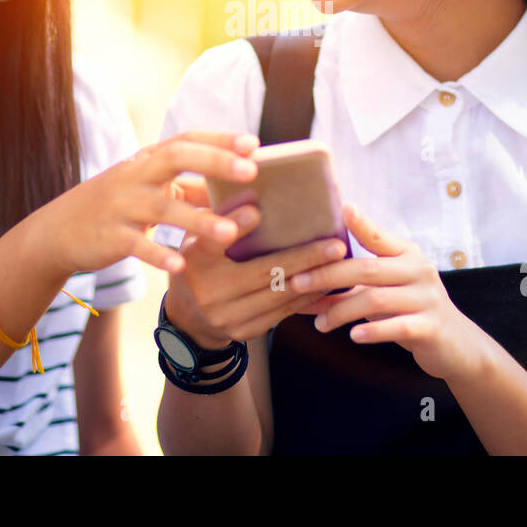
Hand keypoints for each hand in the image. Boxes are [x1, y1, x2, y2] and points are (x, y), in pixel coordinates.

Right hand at [39, 131, 260, 276]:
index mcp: (147, 160)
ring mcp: (121, 206)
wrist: (59, 230)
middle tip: (251, 171)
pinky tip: (181, 266)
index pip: (186, 140)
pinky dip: (159, 255)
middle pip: (175, 158)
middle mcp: (135, 176)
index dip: (219, 140)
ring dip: (198, 220)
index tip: (253, 144)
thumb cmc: (118, 205)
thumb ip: (188, 187)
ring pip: (163, 208)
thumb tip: (238, 190)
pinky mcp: (110, 237)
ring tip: (231, 233)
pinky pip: (138, 245)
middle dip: (213, 162)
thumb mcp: (149, 189)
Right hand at [162, 176, 348, 349]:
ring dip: (313, 280)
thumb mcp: (201, 238)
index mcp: (195, 260)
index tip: (256, 211)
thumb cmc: (203, 263)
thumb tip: (255, 194)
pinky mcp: (243, 332)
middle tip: (335, 245)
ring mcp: (227, 316)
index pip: (213, 241)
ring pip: (278, 296)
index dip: (236, 226)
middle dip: (304, 259)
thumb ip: (223, 220)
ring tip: (338, 264)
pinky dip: (306, 298)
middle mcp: (209, 292)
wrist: (188, 316)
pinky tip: (325, 284)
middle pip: (262, 272)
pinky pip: (281, 313)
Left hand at [288, 204, 488, 380]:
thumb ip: (347, 288)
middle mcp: (418, 270)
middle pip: (366, 268)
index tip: (341, 209)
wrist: (454, 343)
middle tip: (297, 284)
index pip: (378, 236)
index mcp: (407, 254)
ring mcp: (426, 298)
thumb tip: (301, 290)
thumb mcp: (382, 293)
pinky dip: (373, 331)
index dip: (361, 223)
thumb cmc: (408, 309)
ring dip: (341, 311)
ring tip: (320, 325)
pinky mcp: (430, 327)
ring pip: (376, 299)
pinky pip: (398, 326)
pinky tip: (353, 336)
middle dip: (327, 275)